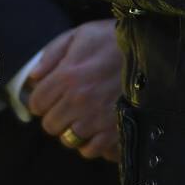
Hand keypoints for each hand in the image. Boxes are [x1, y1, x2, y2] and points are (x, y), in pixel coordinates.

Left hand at [24, 20, 121, 160]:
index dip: (41, 99)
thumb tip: (33, 77)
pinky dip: (90, 142)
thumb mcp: (81, 34)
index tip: (50, 95)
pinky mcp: (112, 131)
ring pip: (68, 139)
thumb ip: (52, 53)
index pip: (36, 103)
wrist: (152, 49)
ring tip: (83, 116)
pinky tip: (96, 127)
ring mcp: (95, 118)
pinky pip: (90, 150)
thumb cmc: (114, 39)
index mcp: (66, 75)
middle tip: (68, 105)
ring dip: (72, 129)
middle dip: (56, 115)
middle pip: (50, 125)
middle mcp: (77, 100)